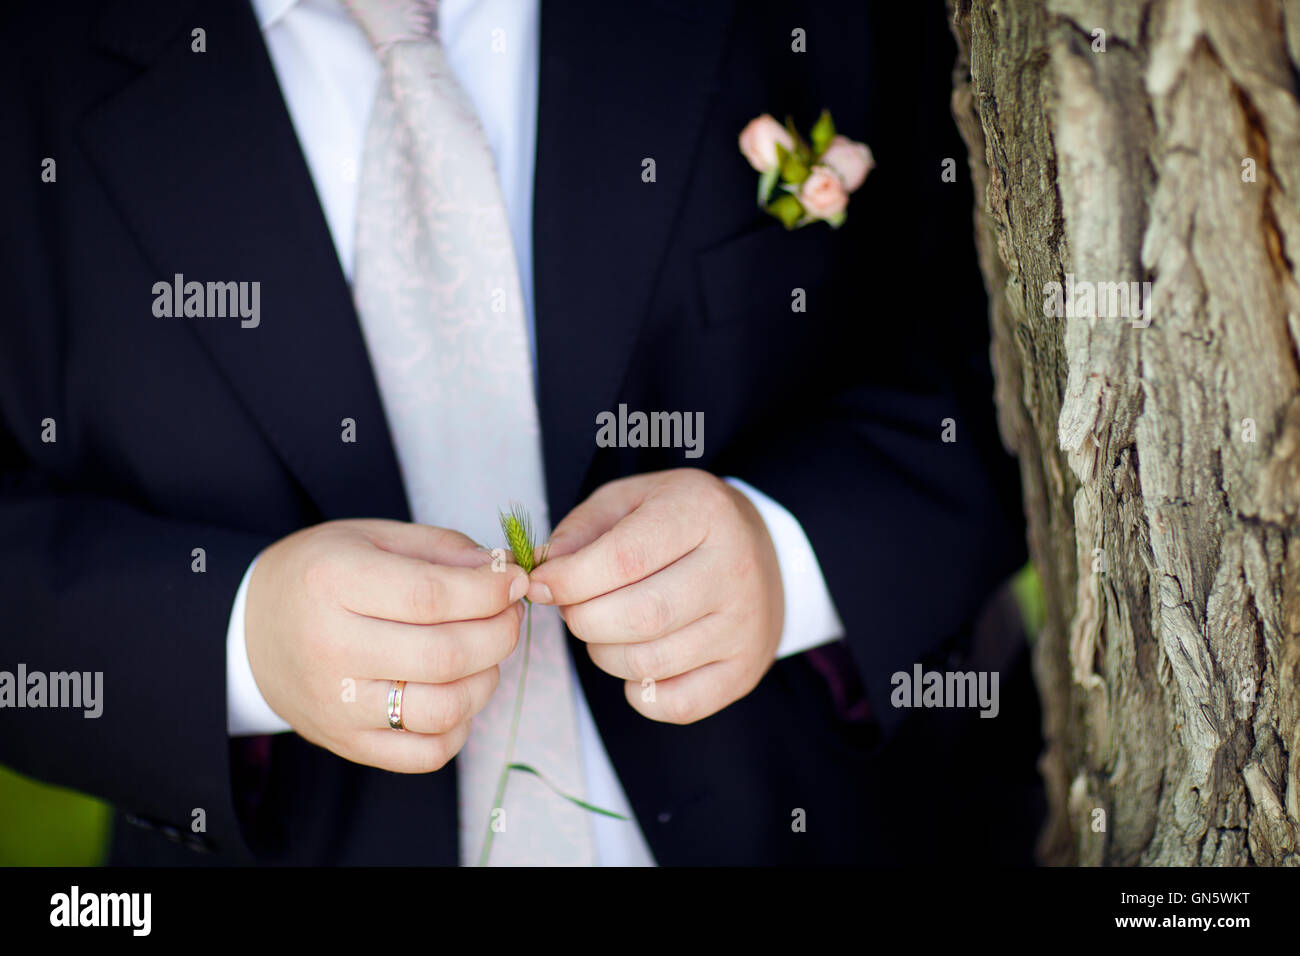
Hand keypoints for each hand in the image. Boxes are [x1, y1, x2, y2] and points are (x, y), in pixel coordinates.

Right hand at [244, 519, 526, 771]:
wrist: (253, 629)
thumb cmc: (322, 574)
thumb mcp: (372, 537)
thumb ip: (442, 549)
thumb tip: (503, 573)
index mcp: (332, 581)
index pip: (433, 596)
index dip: (490, 591)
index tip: (515, 582)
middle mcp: (330, 647)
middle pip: (445, 655)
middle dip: (500, 632)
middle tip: (509, 614)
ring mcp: (336, 704)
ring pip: (442, 709)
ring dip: (486, 680)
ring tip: (484, 653)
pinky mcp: (346, 742)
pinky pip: (426, 754)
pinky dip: (460, 726)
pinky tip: (458, 692)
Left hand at [528, 469, 783, 723]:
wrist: (762, 549)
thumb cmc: (682, 523)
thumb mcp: (631, 501)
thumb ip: (581, 530)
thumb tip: (545, 575)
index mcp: (702, 513)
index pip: (624, 558)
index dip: (569, 580)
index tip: (540, 586)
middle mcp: (733, 568)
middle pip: (639, 616)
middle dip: (583, 619)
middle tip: (573, 608)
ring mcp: (744, 625)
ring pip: (649, 662)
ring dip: (604, 654)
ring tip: (604, 630)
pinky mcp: (744, 670)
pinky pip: (676, 705)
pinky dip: (639, 692)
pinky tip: (637, 662)